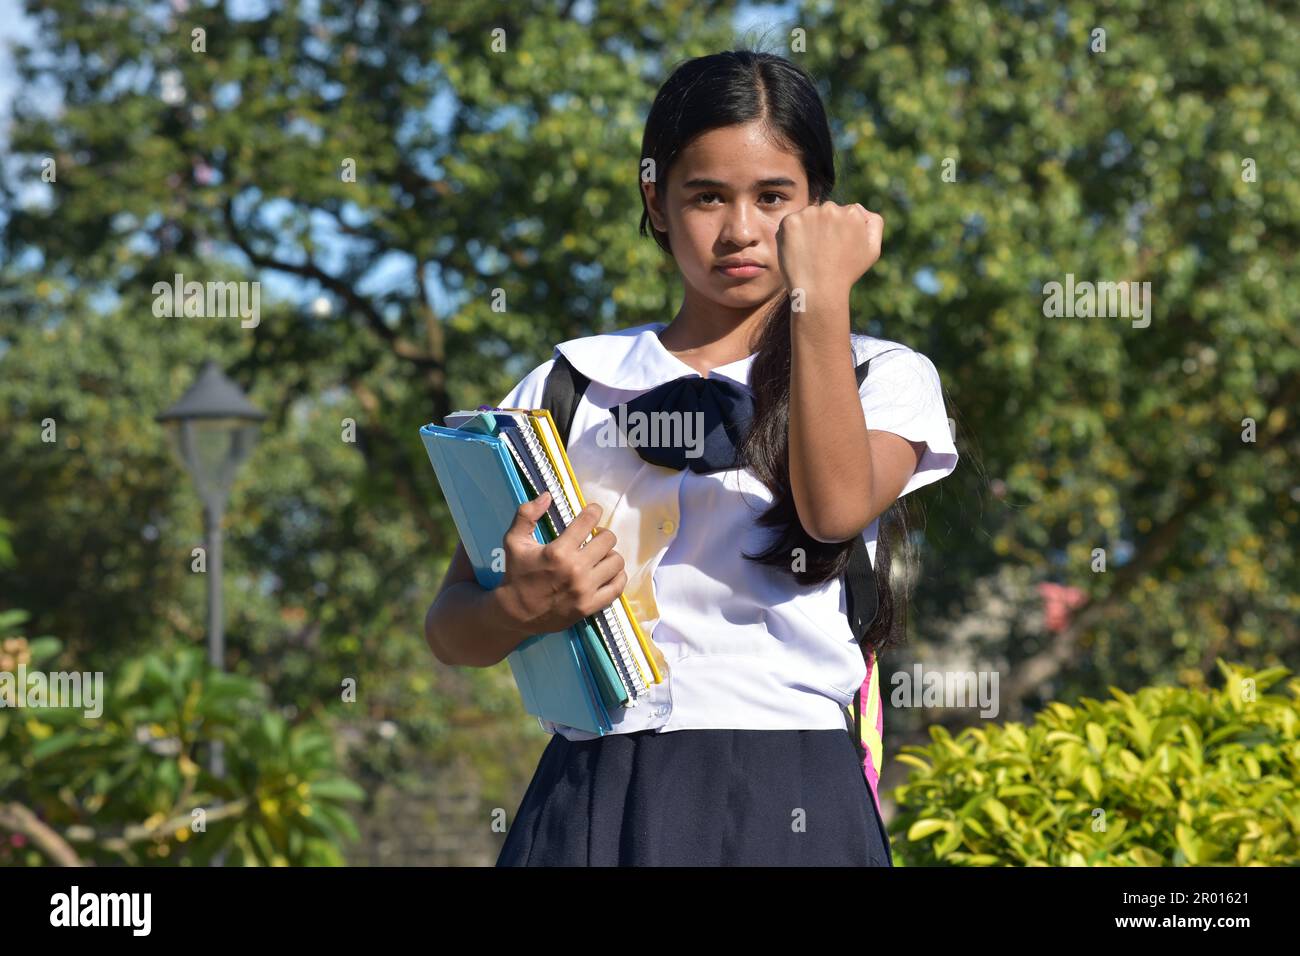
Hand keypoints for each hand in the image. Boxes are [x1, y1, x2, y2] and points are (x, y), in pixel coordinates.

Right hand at [493, 492, 627, 636]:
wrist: (515, 613)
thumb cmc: (516, 574)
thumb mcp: (513, 541)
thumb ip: (527, 514)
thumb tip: (547, 495)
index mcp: (558, 552)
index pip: (588, 521)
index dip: (594, 511)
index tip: (594, 511)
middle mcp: (575, 570)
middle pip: (608, 540)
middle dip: (602, 534)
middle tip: (594, 537)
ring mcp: (585, 590)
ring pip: (616, 562)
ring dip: (610, 555)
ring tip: (600, 556)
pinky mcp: (590, 606)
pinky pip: (617, 587)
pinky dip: (617, 577)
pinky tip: (608, 572)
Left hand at [776, 201, 883, 302]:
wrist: (820, 292)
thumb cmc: (846, 274)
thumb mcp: (872, 250)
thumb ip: (874, 224)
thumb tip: (859, 208)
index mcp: (853, 212)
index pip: (844, 214)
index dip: (839, 233)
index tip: (836, 249)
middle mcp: (831, 208)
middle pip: (826, 213)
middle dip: (824, 228)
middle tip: (822, 253)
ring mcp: (809, 214)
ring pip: (807, 217)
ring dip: (807, 230)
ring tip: (811, 254)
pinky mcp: (790, 222)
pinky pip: (790, 223)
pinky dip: (792, 235)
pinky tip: (798, 252)